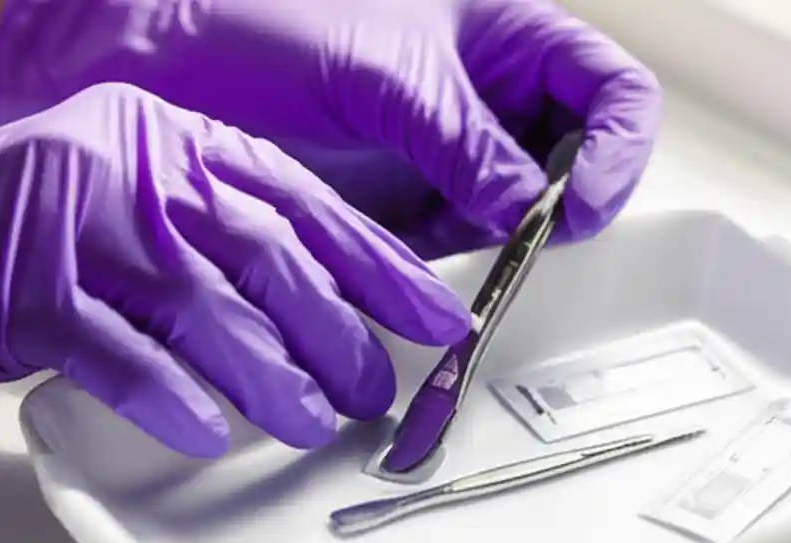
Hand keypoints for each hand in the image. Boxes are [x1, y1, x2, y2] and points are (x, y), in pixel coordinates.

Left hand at [0, 0, 661, 257]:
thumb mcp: (386, 76)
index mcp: (505, 37)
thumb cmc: (269, 21)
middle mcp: (488, 99)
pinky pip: (463, 243)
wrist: (171, 57)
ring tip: (474, 256)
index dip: (619, 148)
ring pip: (525, 213)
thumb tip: (534, 210)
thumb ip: (466, 142)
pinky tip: (432, 269)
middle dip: (571, 204)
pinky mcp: (410, 204)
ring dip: (513, 245)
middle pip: (580, 161)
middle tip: (534, 238)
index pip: (609, 93)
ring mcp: (451, 155)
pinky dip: (461, 266)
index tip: (582, 201)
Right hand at [0, 84, 469, 454]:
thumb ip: (207, 229)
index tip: (432, 314)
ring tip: (312, 422)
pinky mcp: (25, 293)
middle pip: (269, 253)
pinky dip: (176, 399)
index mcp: (167, 137)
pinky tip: (211, 432)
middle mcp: (131, 167)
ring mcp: (78, 224)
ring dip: (274, 376)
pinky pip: (124, 354)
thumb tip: (313, 300)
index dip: (378, 264)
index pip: (300, 200)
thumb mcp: (118, 198)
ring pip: (210, 307)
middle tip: (375, 387)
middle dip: (339, 330)